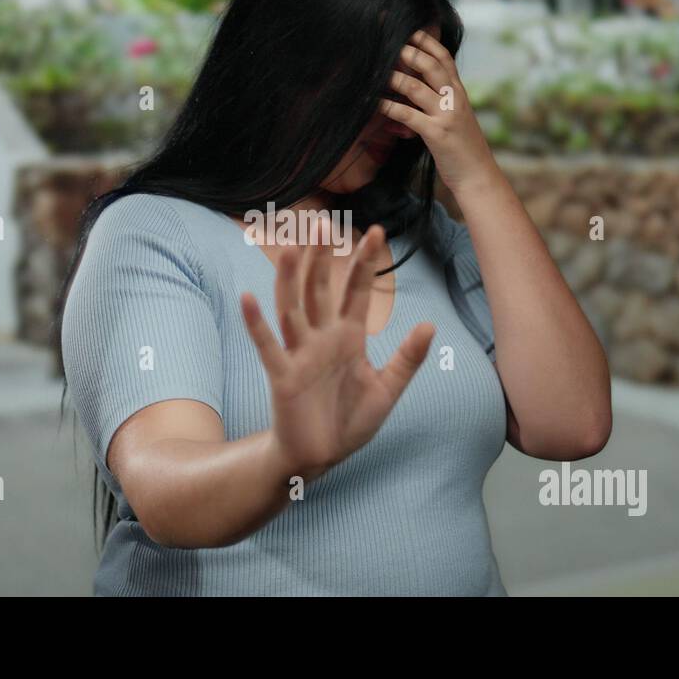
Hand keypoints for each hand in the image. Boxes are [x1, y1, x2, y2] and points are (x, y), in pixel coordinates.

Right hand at [240, 221, 434, 477]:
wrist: (321, 457)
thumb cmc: (350, 422)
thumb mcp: (388, 389)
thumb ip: (407, 358)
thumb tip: (429, 324)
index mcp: (347, 337)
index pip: (355, 291)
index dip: (363, 262)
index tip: (375, 231)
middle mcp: (321, 339)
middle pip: (319, 289)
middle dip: (322, 257)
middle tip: (323, 222)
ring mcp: (299, 355)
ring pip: (292, 309)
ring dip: (290, 279)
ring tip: (289, 247)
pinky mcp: (282, 376)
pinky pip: (268, 346)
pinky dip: (257, 324)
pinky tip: (248, 298)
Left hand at [378, 30, 500, 192]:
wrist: (478, 176)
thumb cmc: (463, 149)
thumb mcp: (456, 118)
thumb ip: (439, 102)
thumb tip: (413, 92)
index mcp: (459, 93)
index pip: (445, 59)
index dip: (428, 42)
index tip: (411, 30)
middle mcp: (455, 99)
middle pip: (431, 65)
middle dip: (411, 51)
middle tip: (391, 41)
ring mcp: (446, 115)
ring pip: (417, 87)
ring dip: (394, 76)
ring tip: (378, 68)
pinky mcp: (436, 133)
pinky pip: (408, 115)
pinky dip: (389, 107)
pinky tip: (375, 102)